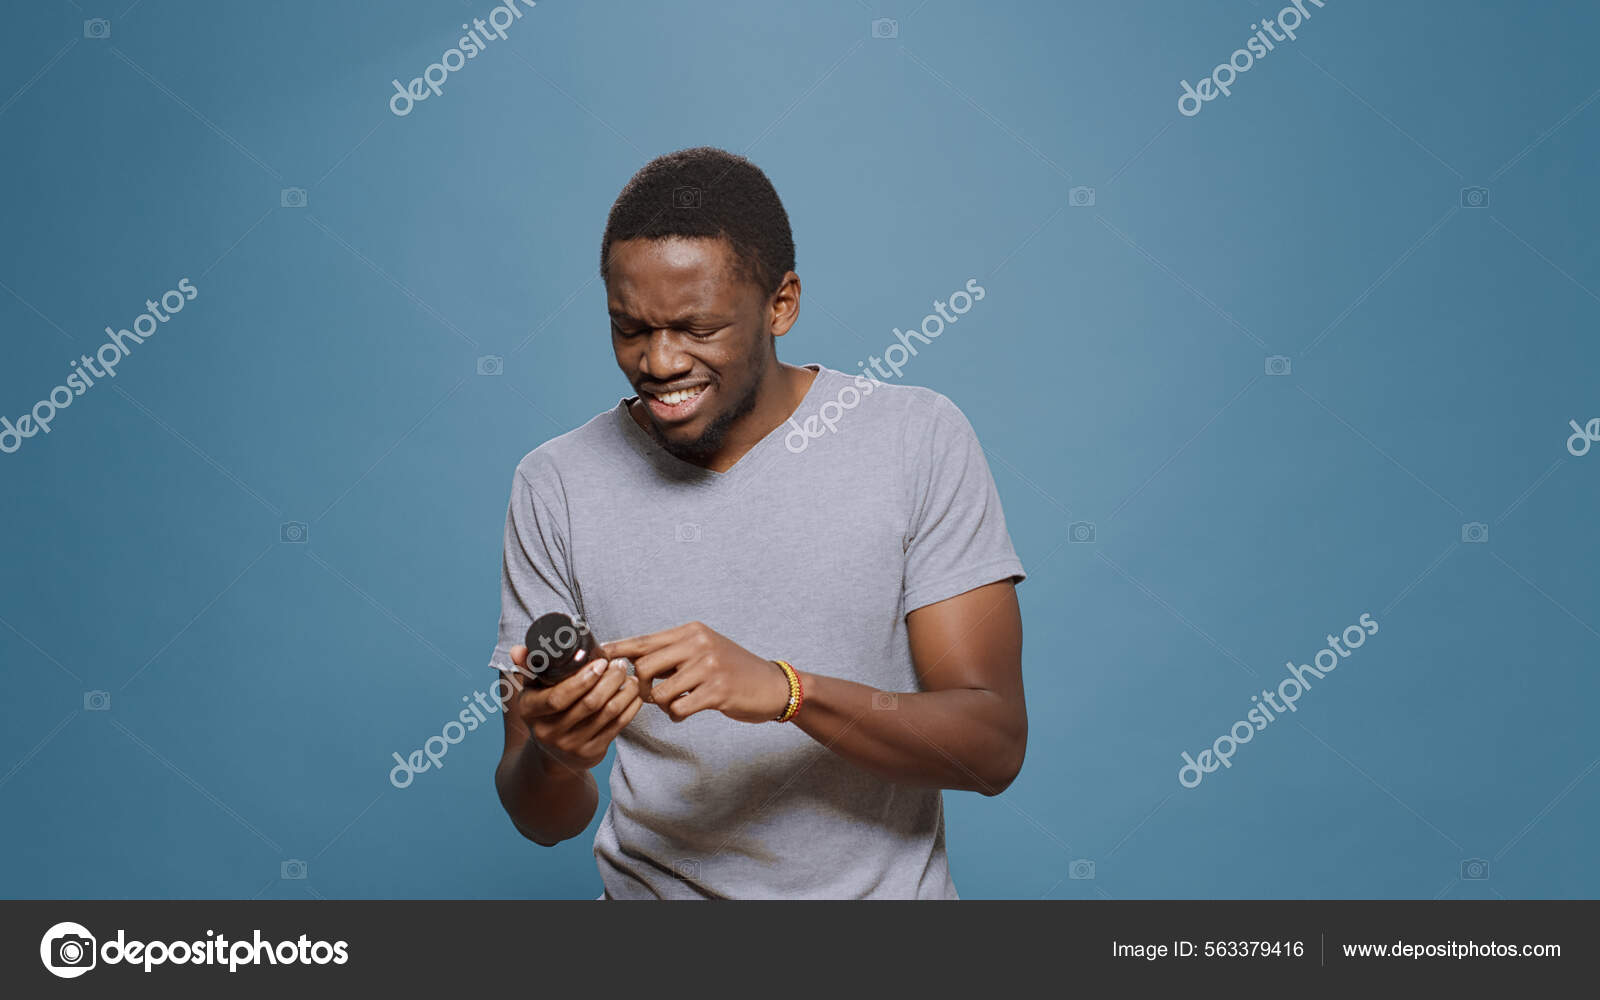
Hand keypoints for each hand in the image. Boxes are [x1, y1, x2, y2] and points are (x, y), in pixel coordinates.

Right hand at [506, 644, 642, 770]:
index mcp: (531, 711)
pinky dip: (629, 707)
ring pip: (606, 714)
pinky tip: (633, 694)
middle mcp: (549, 732)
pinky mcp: (591, 753)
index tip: (601, 663)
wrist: (551, 754)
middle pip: (588, 704)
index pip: (557, 697)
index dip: (582, 680)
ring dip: (623, 692)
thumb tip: (517, 650)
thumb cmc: (544, 710)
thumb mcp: (531, 690)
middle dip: (610, 680)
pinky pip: (617, 726)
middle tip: (620, 664)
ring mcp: (571, 745)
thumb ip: (528, 666)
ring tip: (629, 676)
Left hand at [600, 621, 791, 723]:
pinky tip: (688, 710)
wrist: (772, 685)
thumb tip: (631, 661)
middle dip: (640, 687)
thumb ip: (672, 652)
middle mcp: (698, 644)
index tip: (596, 656)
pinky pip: (677, 709)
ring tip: (675, 702)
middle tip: (652, 694)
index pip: (644, 641)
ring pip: (658, 692)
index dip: (617, 650)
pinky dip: (676, 715)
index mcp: (691, 631)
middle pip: (644, 667)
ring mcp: (708, 667)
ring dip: (660, 704)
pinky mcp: (716, 692)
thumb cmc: (732, 669)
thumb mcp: (703, 650)